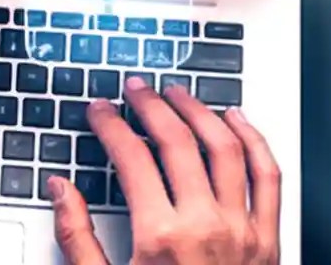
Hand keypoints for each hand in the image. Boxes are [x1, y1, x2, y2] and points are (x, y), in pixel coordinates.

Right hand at [49, 78, 280, 263]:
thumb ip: (77, 237)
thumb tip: (60, 189)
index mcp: (160, 237)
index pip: (132, 157)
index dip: (111, 125)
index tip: (100, 111)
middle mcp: (206, 226)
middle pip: (177, 141)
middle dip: (151, 105)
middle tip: (134, 89)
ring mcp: (243, 230)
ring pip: (225, 147)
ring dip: (200, 112)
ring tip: (179, 94)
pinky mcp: (269, 240)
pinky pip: (268, 175)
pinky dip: (254, 139)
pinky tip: (237, 121)